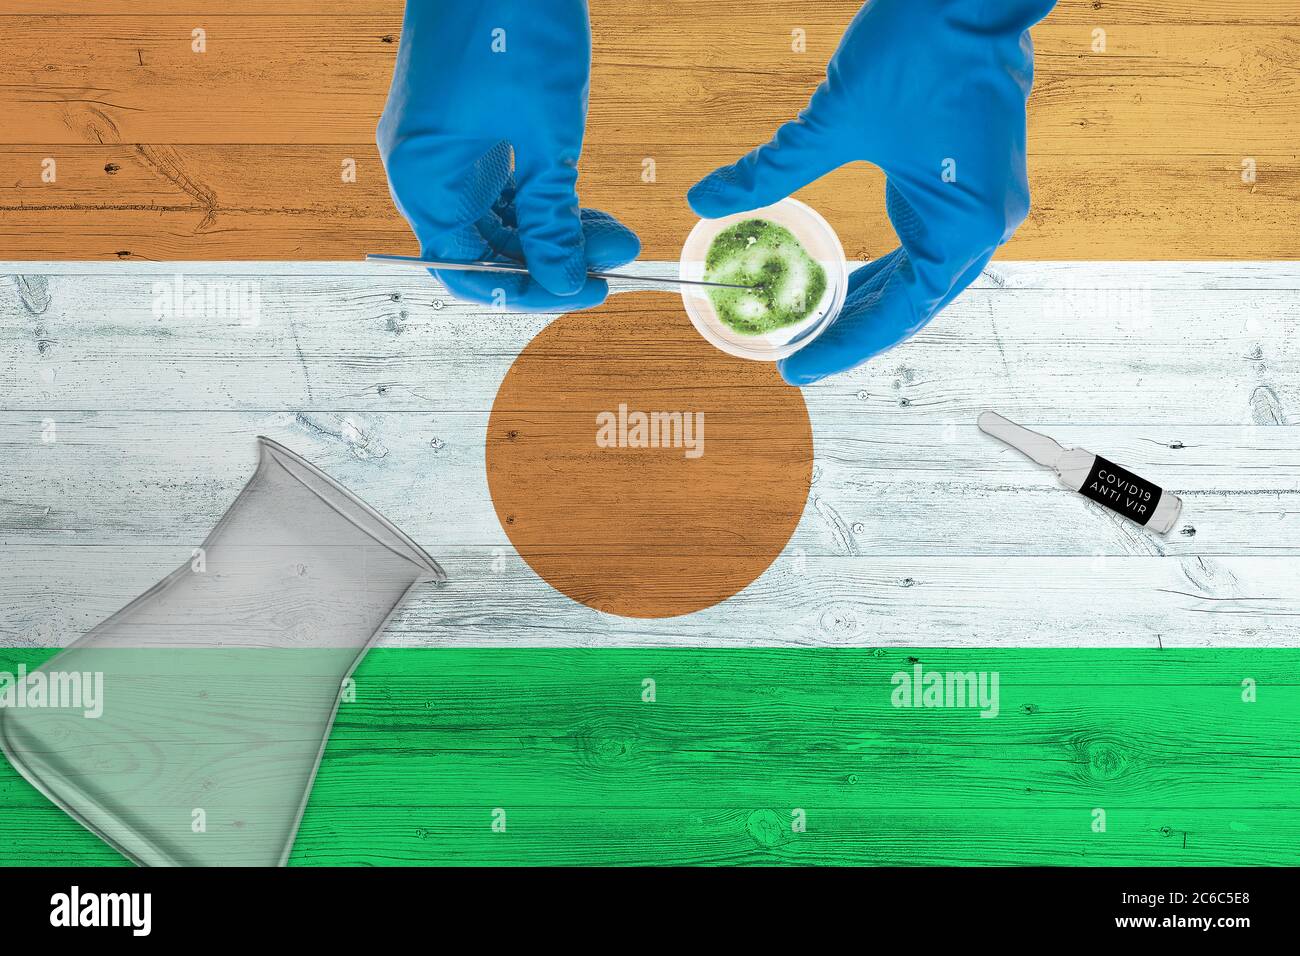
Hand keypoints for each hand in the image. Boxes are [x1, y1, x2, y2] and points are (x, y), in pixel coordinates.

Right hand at [378, 1, 639, 310]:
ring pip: (496, 217)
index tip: (585, 291)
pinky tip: (584, 205)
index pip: (467, 271)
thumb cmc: (512, 24)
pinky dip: (540, 198)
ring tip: (615, 233)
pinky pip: (498, 182)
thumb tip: (564, 283)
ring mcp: (440, 145)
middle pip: (484, 247)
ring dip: (553, 230)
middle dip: (552, 258)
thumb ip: (551, 219)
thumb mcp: (546, 138)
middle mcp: (421, 169)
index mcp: (423, 180)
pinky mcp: (462, 125)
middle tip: (616, 259)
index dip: (527, 292)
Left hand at [688, 0, 1054, 383]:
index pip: (897, 314)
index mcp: (960, 228)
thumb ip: (770, 169)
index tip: (795, 369)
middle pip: (912, 306)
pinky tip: (850, 277)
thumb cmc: (918, 46)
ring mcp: (985, 207)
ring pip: (922, 279)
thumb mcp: (833, 119)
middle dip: (852, 331)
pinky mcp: (975, 184)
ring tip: (816, 324)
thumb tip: (704, 198)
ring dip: (871, 301)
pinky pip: (930, 246)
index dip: (843, 346)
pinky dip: (890, 267)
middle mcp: (983, 228)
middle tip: (796, 355)